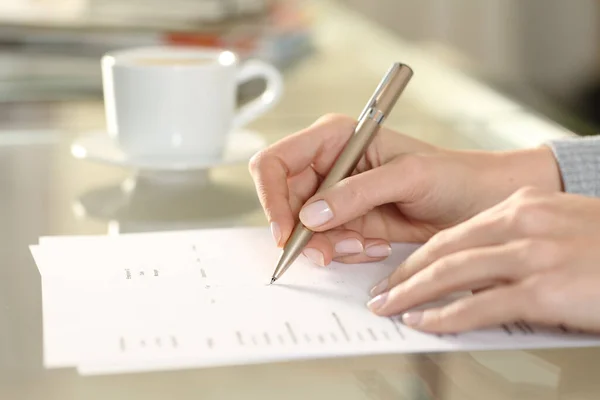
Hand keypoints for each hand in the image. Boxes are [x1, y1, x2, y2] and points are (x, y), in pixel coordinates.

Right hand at [249, 114, 561, 265]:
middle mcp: (329, 164)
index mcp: (334, 137)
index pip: (276, 162)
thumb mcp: (407, 177)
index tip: (287, 231)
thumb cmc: (453, 175)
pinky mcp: (348, 219)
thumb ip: (357, 193)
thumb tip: (311, 215)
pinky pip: (327, 243)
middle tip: (328, 252)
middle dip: (304, 232)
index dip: (272, 197)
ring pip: (304, 228)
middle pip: (285, 201)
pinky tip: (375, 244)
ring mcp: (336, 194)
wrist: (478, 204)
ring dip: (330, 245)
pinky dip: (345, 251)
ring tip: (366, 244)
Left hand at [368, 187, 599, 333]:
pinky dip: (445, 316)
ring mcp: (534, 255)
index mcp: (524, 208)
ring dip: (412, 294)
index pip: (455, 233)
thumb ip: (517, 240)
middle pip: (444, 249)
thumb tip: (476, 266)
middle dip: (404, 274)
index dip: (418, 255)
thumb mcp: (559, 229)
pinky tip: (424, 323)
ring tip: (388, 308)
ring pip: (453, 273)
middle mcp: (524, 224)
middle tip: (380, 291)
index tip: (397, 270)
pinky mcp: (546, 288)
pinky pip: (481, 304)